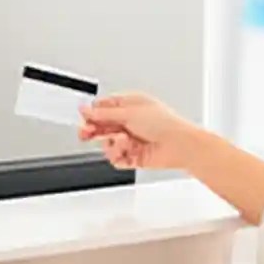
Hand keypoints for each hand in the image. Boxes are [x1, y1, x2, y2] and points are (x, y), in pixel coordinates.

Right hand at [78, 93, 195, 170]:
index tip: (84, 119)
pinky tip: (126, 152)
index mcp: (130, 105)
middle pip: (102, 127)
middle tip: (87, 134)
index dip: (92, 114)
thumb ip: (104, 114)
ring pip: (108, 144)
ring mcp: (132, 139)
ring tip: (122, 141)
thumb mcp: (129, 112)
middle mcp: (130, 122)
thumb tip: (86, 109)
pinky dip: (119, 156)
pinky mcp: (134, 156)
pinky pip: (117, 158)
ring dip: (112, 144)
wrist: (179, 145)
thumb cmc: (163, 123)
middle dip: (94, 131)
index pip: (103, 108)